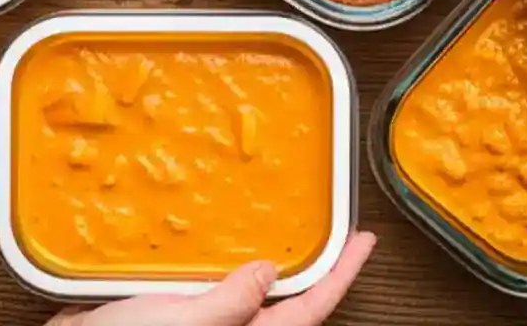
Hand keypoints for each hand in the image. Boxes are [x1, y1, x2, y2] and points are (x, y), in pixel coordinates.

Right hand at [46, 232, 375, 325]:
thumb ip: (232, 302)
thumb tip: (268, 273)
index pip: (309, 309)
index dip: (342, 274)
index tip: (366, 240)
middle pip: (278, 297)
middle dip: (302, 261)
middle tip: (325, 221)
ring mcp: (194, 319)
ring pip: (236, 283)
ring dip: (251, 250)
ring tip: (274, 212)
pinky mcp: (161, 308)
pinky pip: (194, 278)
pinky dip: (203, 252)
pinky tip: (202, 224)